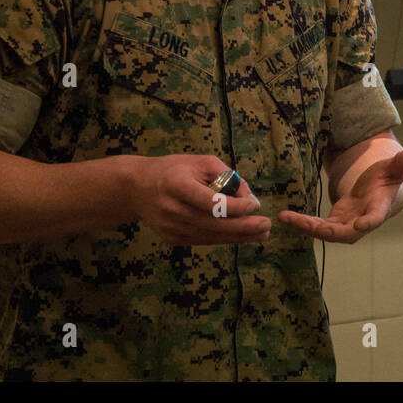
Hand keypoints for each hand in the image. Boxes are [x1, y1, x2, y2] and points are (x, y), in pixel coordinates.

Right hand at [128, 154, 268, 244]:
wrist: (136, 187)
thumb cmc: (174, 170)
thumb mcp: (200, 162)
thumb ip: (226, 176)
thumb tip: (249, 197)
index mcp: (177, 186)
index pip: (211, 202)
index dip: (235, 207)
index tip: (255, 205)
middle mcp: (172, 209)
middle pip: (213, 224)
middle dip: (244, 227)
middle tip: (266, 226)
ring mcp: (170, 227)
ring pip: (210, 236)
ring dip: (239, 237)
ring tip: (261, 235)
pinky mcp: (171, 238)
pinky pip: (203, 240)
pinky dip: (224, 238)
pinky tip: (242, 237)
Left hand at [279, 148, 402, 243]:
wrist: (378, 193)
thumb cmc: (387, 179)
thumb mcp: (395, 167)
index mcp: (379, 208)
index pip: (376, 218)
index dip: (370, 222)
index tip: (362, 225)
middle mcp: (362, 222)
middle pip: (346, 233)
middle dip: (329, 232)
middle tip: (313, 227)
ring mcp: (346, 225)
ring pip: (327, 232)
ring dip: (308, 227)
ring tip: (289, 218)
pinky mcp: (333, 222)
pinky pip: (316, 226)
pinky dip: (301, 222)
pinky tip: (285, 216)